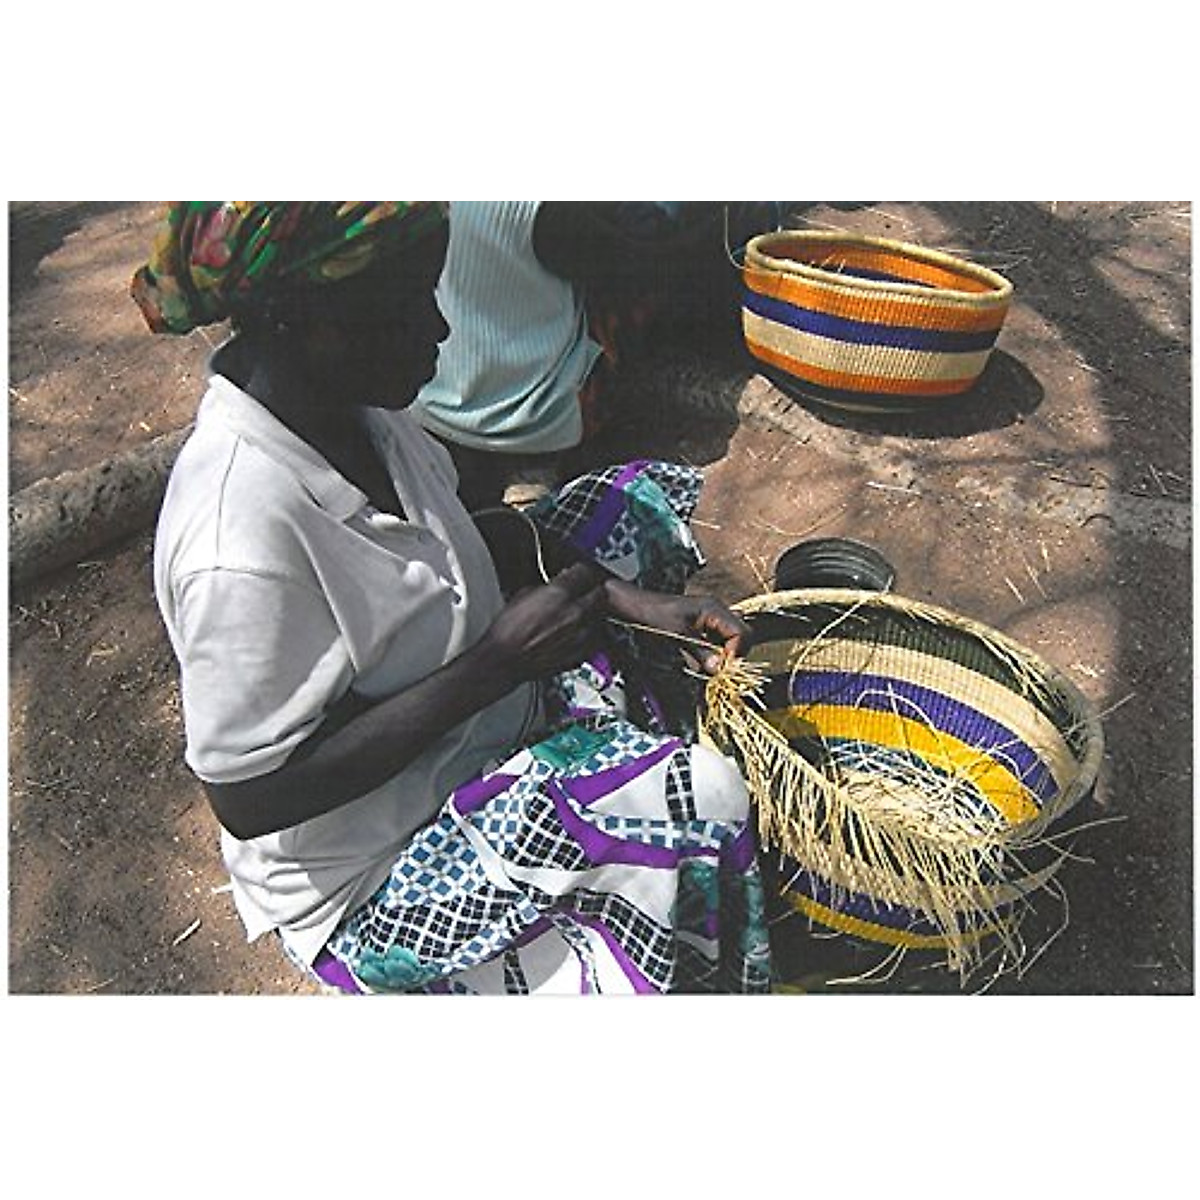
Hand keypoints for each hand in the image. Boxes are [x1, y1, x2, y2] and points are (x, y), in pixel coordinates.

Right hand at [478, 563, 605, 683]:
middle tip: (582, 593)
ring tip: (576, 616)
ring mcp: (581, 634)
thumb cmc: (507, 633)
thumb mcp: (522, 595)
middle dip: (591, 591)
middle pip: (600, 593)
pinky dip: (589, 634)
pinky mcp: (581, 652)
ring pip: (600, 616)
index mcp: (559, 593)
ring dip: (591, 613)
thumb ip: (545, 587)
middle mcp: (575, 612)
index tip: (578, 574)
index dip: (580, 572)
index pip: (585, 571)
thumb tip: (554, 585)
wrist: (504, 661)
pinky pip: (595, 638)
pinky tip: (574, 634)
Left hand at [605, 582, 751, 673]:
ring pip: (732, 640)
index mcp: (714, 609)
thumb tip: (719, 670)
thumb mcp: (678, 635)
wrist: (637, 607)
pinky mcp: (705, 626)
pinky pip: (719, 641)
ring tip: (712, 668)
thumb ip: (701, 651)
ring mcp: (712, 618)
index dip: (736, 653)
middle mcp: (718, 612)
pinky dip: (715, 653)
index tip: (723, 669)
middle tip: (720, 670)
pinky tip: (704, 661)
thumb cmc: (655, 615)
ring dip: (725, 655)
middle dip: (735, 654)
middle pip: (742, 636)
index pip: (741, 633)